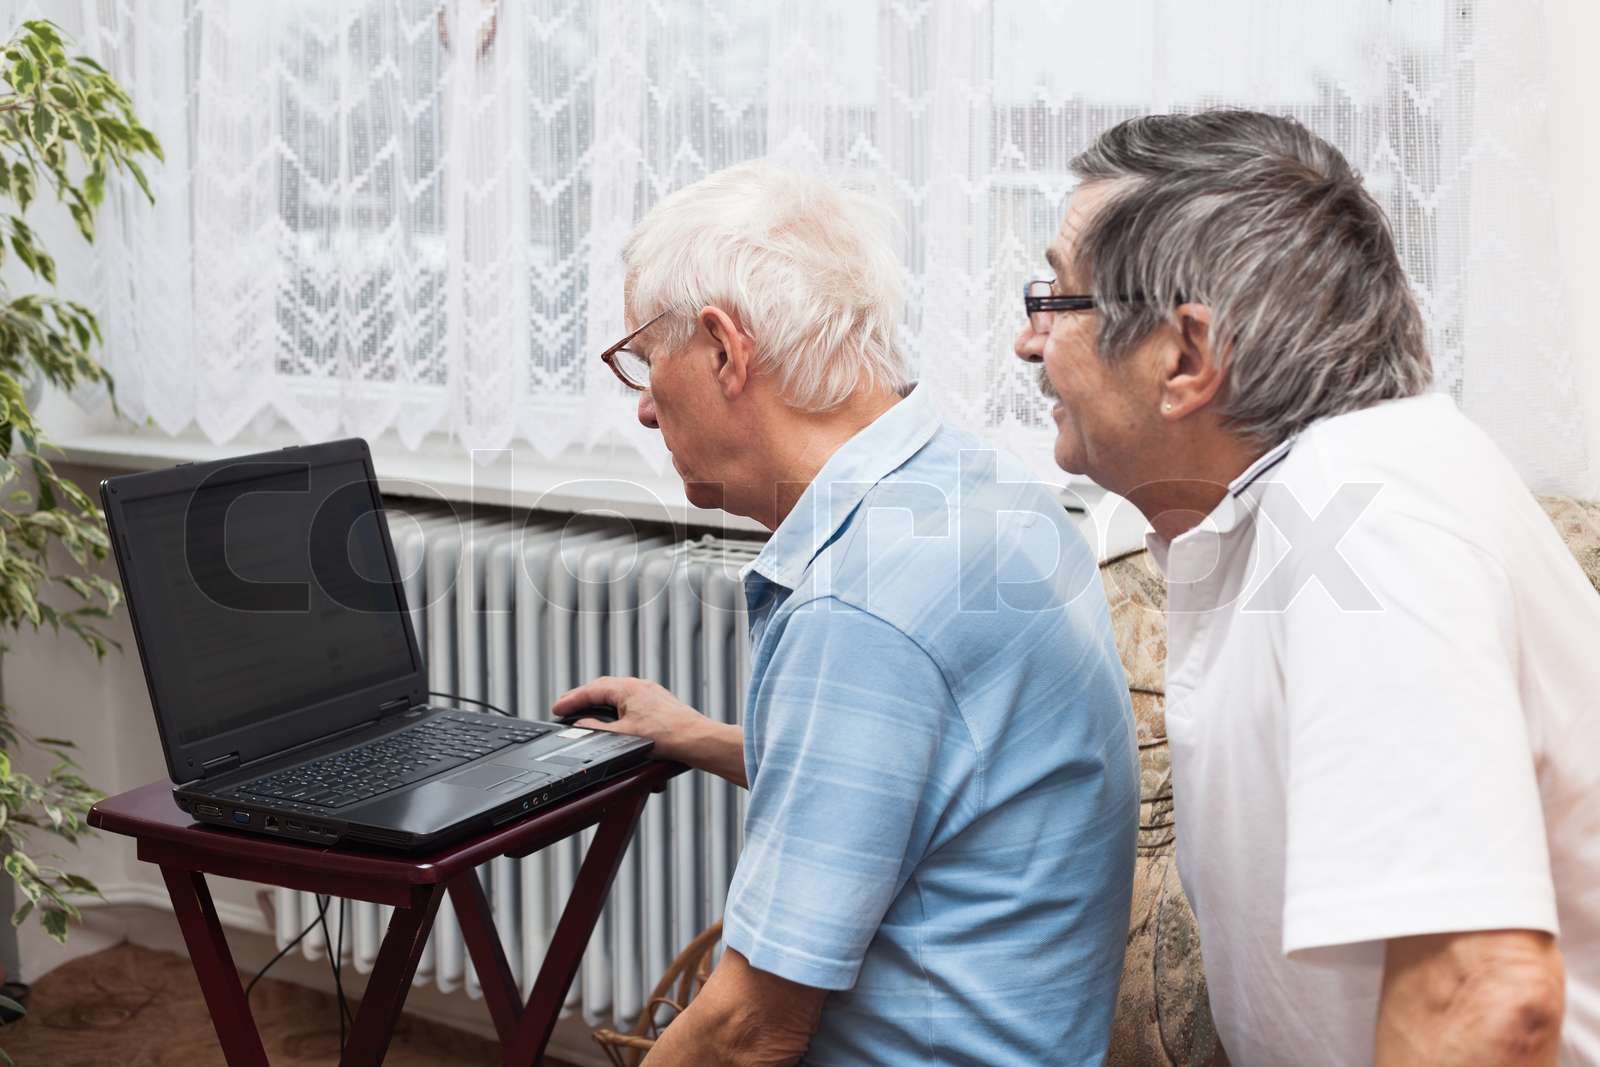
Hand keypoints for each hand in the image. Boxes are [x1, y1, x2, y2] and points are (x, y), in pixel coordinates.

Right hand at [552, 676, 746, 785]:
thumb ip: (596, 730)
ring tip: (584, 711)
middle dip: (582, 698)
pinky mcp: (659, 703)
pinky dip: (614, 706)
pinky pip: (629, 699)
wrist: (696, 740)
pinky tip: (613, 716)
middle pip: (603, 688)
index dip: (571, 700)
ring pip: (617, 693)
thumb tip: (580, 726)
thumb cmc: (667, 736)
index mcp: (627, 689)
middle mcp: (639, 686)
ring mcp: (650, 693)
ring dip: (598, 701)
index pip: (591, 691)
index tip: (556, 708)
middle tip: (565, 707)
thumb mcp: (623, 736)